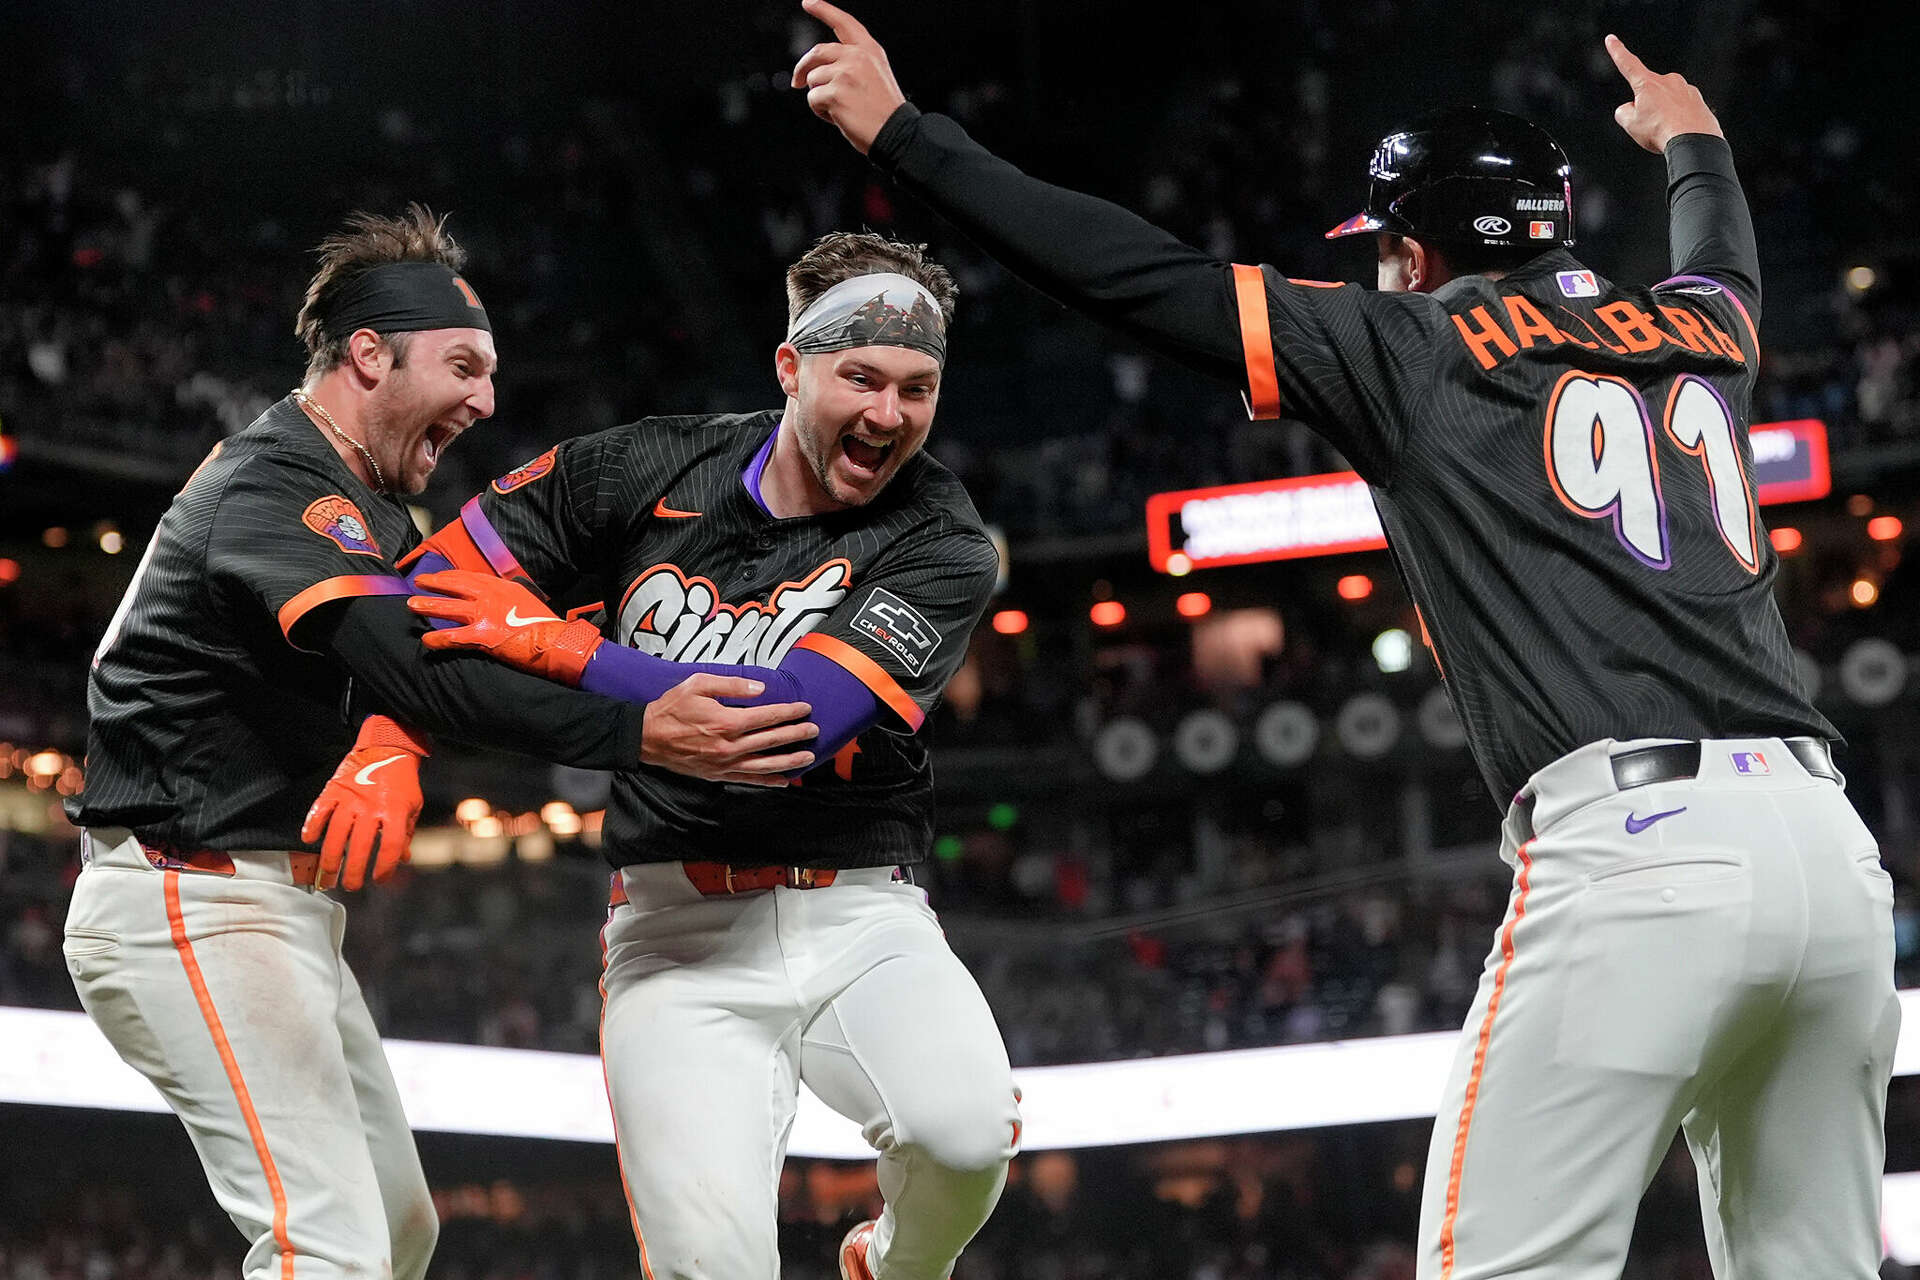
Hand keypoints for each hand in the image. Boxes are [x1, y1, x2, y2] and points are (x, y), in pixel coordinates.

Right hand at [301, 715, 430, 890]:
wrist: (387, 748)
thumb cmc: (401, 780)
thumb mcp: (412, 806)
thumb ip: (405, 833)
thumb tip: (402, 859)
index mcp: (394, 811)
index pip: (390, 846)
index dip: (385, 867)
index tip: (379, 879)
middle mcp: (371, 807)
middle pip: (360, 846)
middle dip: (353, 870)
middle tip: (351, 885)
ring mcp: (350, 798)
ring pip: (337, 833)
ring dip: (331, 857)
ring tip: (328, 875)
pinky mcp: (334, 789)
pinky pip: (320, 810)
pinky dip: (312, 826)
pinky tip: (308, 841)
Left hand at [409, 568, 601, 685]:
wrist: (555, 642)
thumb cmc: (544, 626)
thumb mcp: (526, 602)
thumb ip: (509, 598)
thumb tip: (500, 601)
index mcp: (502, 587)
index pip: (471, 577)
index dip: (452, 576)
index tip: (439, 576)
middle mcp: (490, 596)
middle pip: (455, 586)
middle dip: (434, 583)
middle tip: (419, 583)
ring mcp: (485, 615)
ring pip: (449, 607)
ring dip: (428, 605)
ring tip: (412, 605)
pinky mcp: (483, 636)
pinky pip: (454, 636)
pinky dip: (439, 638)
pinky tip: (427, 640)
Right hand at [642, 672, 816, 786]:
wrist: (646, 737)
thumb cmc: (670, 709)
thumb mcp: (698, 684)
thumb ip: (732, 685)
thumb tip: (760, 688)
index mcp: (727, 722)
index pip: (768, 716)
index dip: (790, 712)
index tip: (805, 708)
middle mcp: (729, 746)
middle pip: (772, 740)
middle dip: (796, 734)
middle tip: (814, 730)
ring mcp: (725, 763)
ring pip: (766, 764)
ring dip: (790, 760)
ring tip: (808, 757)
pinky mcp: (718, 775)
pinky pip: (749, 779)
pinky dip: (768, 780)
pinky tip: (783, 780)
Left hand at [792, 0, 906, 154]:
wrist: (896, 134)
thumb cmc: (884, 111)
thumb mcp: (874, 76)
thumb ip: (850, 64)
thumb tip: (813, 70)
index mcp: (869, 50)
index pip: (843, 23)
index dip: (823, 9)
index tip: (808, 1)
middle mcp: (857, 57)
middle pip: (816, 53)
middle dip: (801, 67)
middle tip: (795, 82)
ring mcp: (845, 73)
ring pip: (812, 80)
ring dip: (819, 97)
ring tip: (841, 110)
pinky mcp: (834, 92)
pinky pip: (813, 99)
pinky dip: (820, 111)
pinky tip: (840, 117)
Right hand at [1606, 34, 1722, 154]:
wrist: (1694, 140)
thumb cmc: (1662, 131)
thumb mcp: (1630, 125)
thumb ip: (1623, 112)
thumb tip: (1629, 109)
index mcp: (1647, 84)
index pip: (1628, 64)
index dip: (1617, 52)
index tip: (1611, 39)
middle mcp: (1668, 81)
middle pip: (1648, 92)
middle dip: (1646, 106)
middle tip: (1649, 125)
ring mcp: (1685, 88)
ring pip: (1666, 101)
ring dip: (1663, 114)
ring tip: (1666, 130)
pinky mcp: (1698, 99)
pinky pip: (1682, 108)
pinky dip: (1678, 119)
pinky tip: (1679, 130)